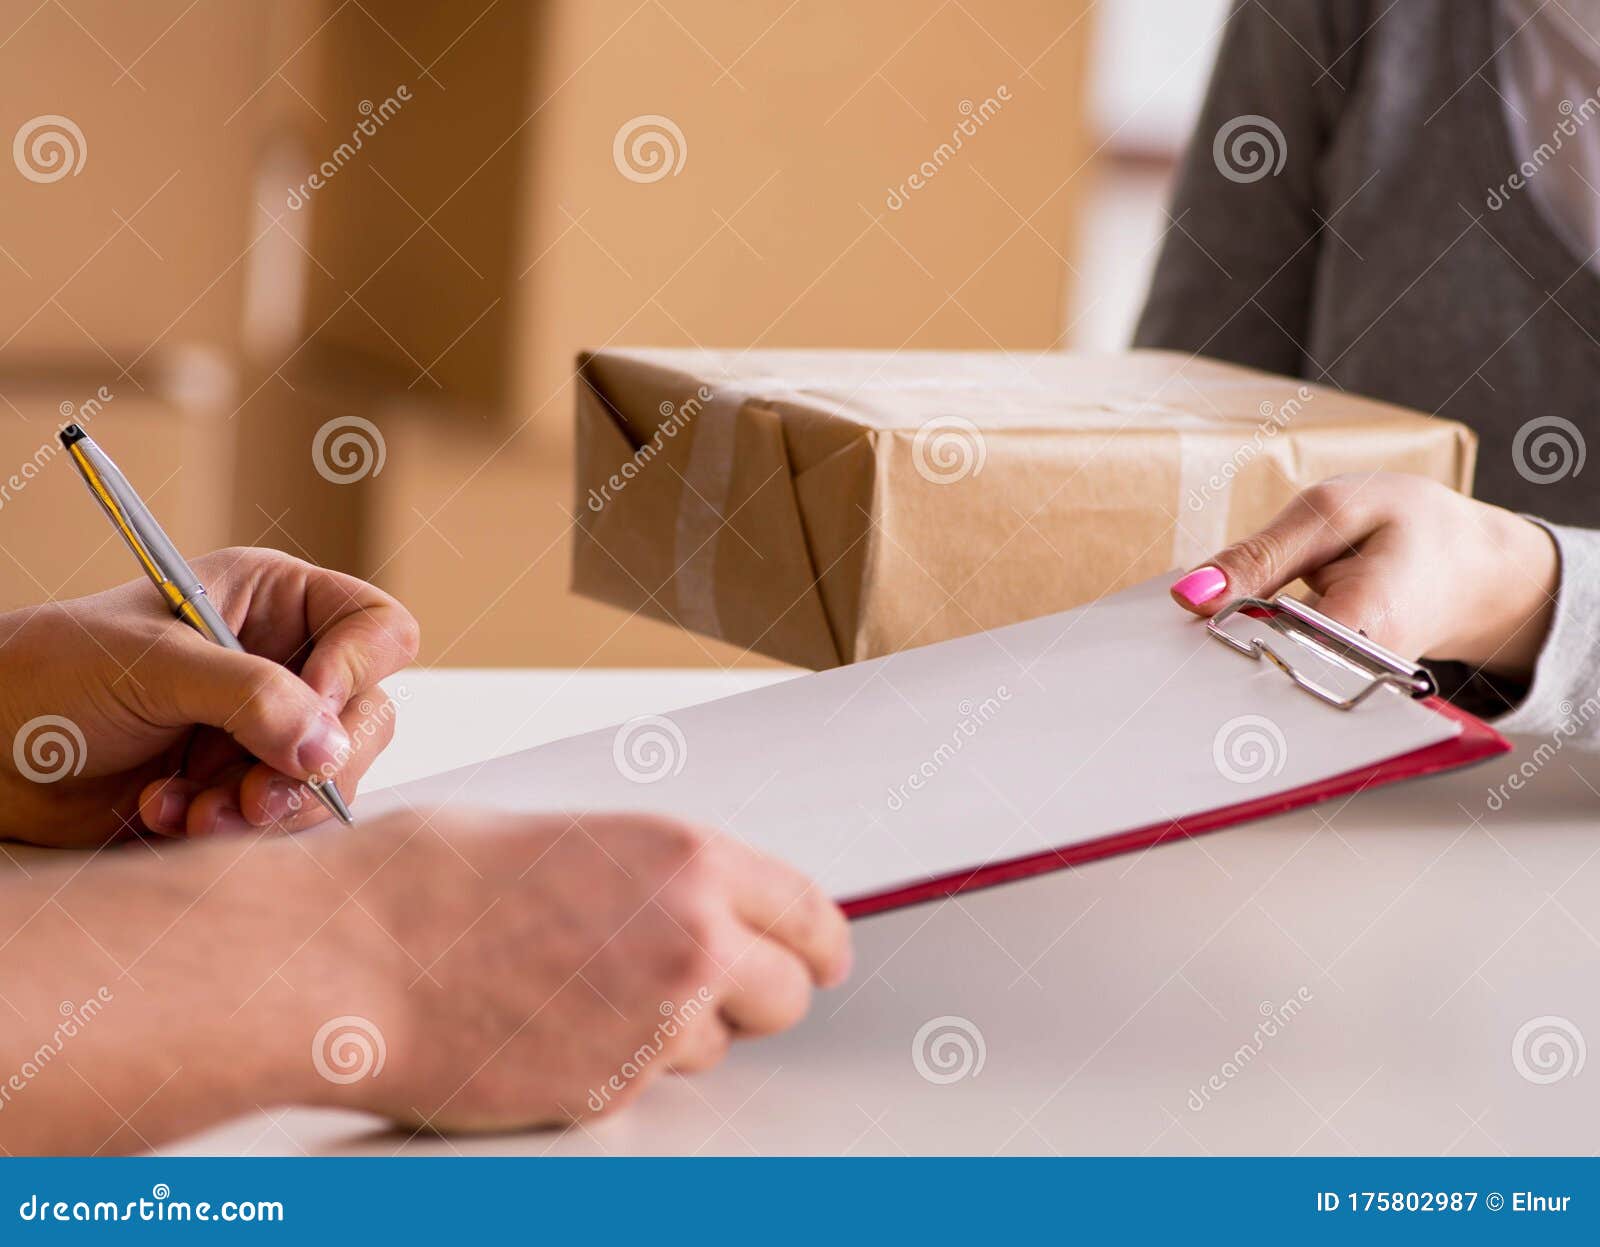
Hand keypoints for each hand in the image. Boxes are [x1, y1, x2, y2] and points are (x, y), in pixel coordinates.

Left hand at [0, 546, 419, 845]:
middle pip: (366, 717)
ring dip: (263, 806)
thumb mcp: (150, 664)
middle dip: (307, 765)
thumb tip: (327, 746)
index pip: (376, 630)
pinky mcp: (245, 789)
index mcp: (275, 602)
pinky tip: (166, 814)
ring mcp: (269, 731)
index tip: (309, 711)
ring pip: (331, 779)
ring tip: (192, 810)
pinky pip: (284, 820)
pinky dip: (230, 829)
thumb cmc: (48, 675)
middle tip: (252, 792)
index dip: (355, 672)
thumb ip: (247, 696)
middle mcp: (285, 664)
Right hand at [326, 809, 852, 1130]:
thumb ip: (650, 873)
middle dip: (757, 989)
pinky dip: (621, 1066)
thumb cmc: (426, 880)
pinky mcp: (607, 1094)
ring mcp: (653, 1025)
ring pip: (718, 1045)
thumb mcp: (566, 839)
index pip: (808, 914)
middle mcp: (690, 941)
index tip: (819, 952)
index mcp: (688, 859)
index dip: (817, 940)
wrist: (344, 959)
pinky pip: (649, 1085)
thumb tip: (681, 896)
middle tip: (710, 980)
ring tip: (593, 994)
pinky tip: (556, 1028)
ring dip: (681, 1029)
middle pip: (789, 993)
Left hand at [1168, 474, 1558, 678]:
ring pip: (1270, 689)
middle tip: (1172, 647)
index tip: (1180, 635)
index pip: (1273, 652)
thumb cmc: (1408, 527)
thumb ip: (1260, 554)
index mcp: (1367, 620)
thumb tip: (1187, 596)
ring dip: (1227, 664)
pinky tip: (1226, 648)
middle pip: (1265, 683)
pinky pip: (1282, 685)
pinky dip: (1249, 664)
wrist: (1474, 566)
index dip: (1217, 644)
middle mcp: (1362, 672)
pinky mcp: (1340, 693)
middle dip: (1212, 663)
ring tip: (1201, 643)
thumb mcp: (1334, 511)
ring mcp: (1354, 691)